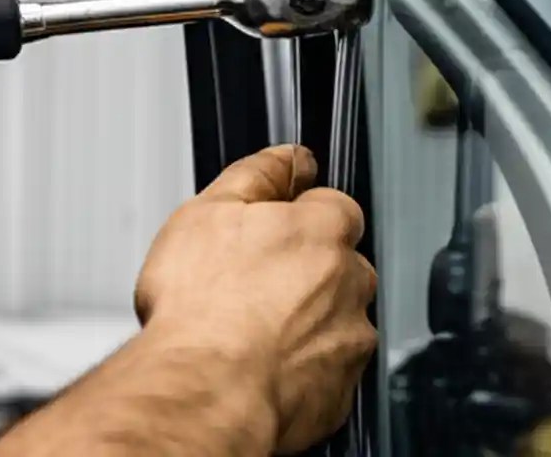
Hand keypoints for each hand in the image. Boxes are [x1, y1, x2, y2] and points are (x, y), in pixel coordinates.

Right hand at [135, 145, 377, 452]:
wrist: (203, 391)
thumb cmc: (200, 308)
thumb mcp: (208, 211)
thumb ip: (257, 174)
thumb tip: (287, 157)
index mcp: (323, 232)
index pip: (333, 207)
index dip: (297, 218)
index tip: (268, 235)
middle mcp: (349, 283)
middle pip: (338, 266)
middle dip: (304, 274)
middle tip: (248, 289)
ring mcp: (349, 341)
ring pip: (335, 321)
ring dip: (304, 324)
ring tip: (249, 334)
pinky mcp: (341, 393)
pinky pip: (327, 373)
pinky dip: (301, 370)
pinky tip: (259, 368)